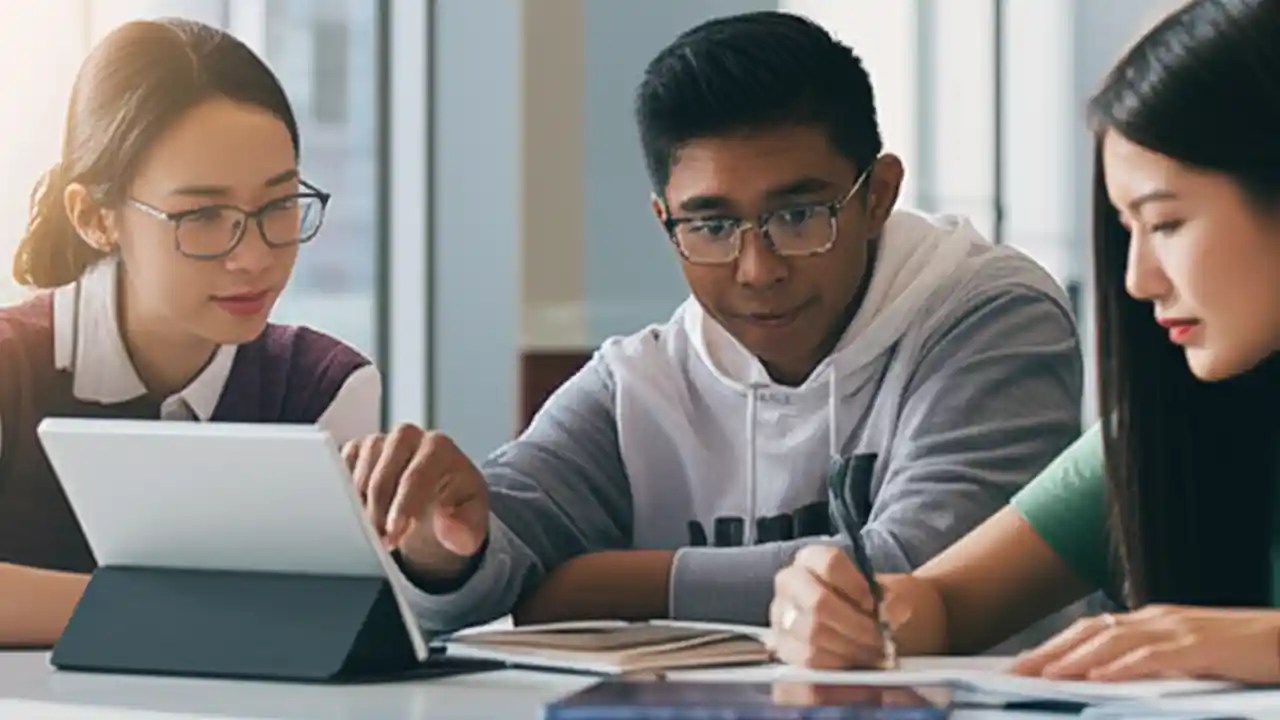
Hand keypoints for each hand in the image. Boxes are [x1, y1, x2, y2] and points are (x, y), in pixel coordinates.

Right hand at [342, 424, 489, 583]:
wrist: (439, 503)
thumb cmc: (455, 508)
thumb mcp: (471, 524)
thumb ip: (465, 530)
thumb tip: (448, 527)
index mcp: (439, 447)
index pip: (415, 477)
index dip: (402, 509)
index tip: (394, 535)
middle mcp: (408, 437)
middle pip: (381, 475)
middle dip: (377, 512)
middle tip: (379, 541)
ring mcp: (381, 442)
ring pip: (358, 472)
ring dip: (359, 507)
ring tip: (370, 532)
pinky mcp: (358, 451)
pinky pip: (340, 468)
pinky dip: (343, 494)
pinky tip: (356, 514)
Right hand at [768, 545, 898, 668]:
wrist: (865, 623)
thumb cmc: (876, 603)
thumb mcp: (891, 593)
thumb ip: (895, 600)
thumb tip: (891, 614)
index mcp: (811, 558)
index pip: (830, 564)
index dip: (856, 588)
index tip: (875, 606)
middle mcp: (788, 582)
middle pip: (818, 603)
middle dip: (855, 627)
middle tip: (880, 641)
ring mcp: (781, 615)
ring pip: (812, 635)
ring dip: (849, 648)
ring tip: (873, 654)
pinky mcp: (783, 646)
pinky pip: (807, 661)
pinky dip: (836, 665)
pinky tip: (855, 664)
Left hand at [1011, 605, 1279, 683]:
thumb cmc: (1242, 652)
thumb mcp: (1187, 657)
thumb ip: (1150, 663)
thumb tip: (1108, 679)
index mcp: (1151, 621)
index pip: (1091, 631)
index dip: (1054, 647)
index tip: (1022, 665)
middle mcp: (1157, 620)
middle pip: (1091, 632)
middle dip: (1050, 652)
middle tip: (1016, 673)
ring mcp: (1179, 630)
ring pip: (1114, 640)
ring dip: (1075, 658)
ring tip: (1045, 675)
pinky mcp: (1202, 646)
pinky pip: (1155, 656)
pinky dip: (1124, 665)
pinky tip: (1101, 676)